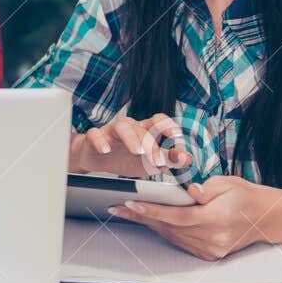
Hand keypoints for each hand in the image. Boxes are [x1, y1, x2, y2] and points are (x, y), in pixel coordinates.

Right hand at [70, 113, 190, 177]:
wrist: (97, 159)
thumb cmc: (127, 158)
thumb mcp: (150, 162)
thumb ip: (169, 159)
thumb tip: (187, 158)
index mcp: (145, 130)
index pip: (158, 120)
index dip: (167, 125)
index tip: (177, 135)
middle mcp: (130, 127)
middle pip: (141, 129)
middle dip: (151, 144)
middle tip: (157, 161)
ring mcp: (111, 131)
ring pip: (121, 127)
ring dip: (131, 138)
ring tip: (137, 152)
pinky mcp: (94, 137)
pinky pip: (95, 134)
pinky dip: (100, 141)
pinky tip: (105, 150)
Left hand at [109, 176, 281, 259]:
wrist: (266, 218)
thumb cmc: (244, 196)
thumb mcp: (226, 184)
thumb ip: (204, 189)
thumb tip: (188, 190)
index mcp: (217, 218)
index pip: (178, 216)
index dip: (153, 211)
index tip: (132, 204)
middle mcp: (213, 238)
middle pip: (169, 228)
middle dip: (141, 217)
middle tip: (118, 208)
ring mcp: (211, 250)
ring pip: (172, 236)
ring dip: (149, 224)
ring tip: (127, 213)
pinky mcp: (209, 255)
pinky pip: (180, 242)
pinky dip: (165, 231)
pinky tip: (150, 222)